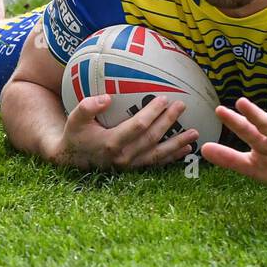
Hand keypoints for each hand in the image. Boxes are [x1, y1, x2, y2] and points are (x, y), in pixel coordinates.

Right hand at [50, 94, 197, 171]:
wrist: (71, 159)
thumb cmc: (75, 134)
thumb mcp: (75, 119)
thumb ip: (88, 107)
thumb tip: (107, 98)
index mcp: (111, 143)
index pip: (137, 127)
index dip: (152, 113)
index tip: (164, 99)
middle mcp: (123, 157)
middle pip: (152, 138)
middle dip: (169, 122)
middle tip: (182, 106)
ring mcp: (130, 165)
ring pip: (158, 154)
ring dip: (178, 143)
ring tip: (195, 133)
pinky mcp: (134, 169)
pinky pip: (156, 163)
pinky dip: (172, 157)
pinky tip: (186, 150)